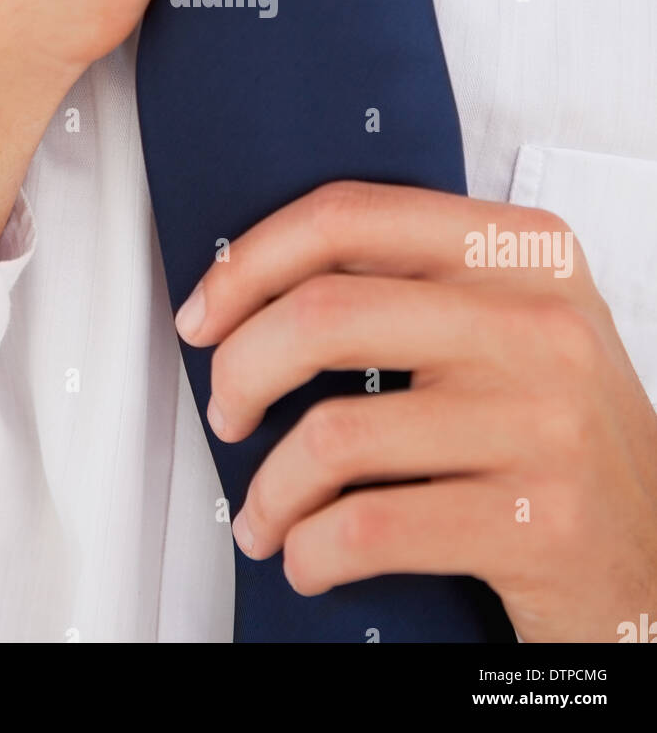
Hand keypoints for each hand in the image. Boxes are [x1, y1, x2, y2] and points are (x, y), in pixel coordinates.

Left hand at [175, 182, 656, 641]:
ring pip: (333, 435)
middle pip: (323, 315)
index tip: (207, 312)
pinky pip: (369, 528)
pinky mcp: (537, 522)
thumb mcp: (516, 322)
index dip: (250, 261)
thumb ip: (416, 282)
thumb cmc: (563, 432)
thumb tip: (259, 284)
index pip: (349, 218)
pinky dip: (310, 550)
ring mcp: (543, 423)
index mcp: (523, 252)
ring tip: (266, 511)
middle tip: (226, 411)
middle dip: (238, 371)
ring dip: (269, 489)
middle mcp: (539, 324)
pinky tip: (309, 554)